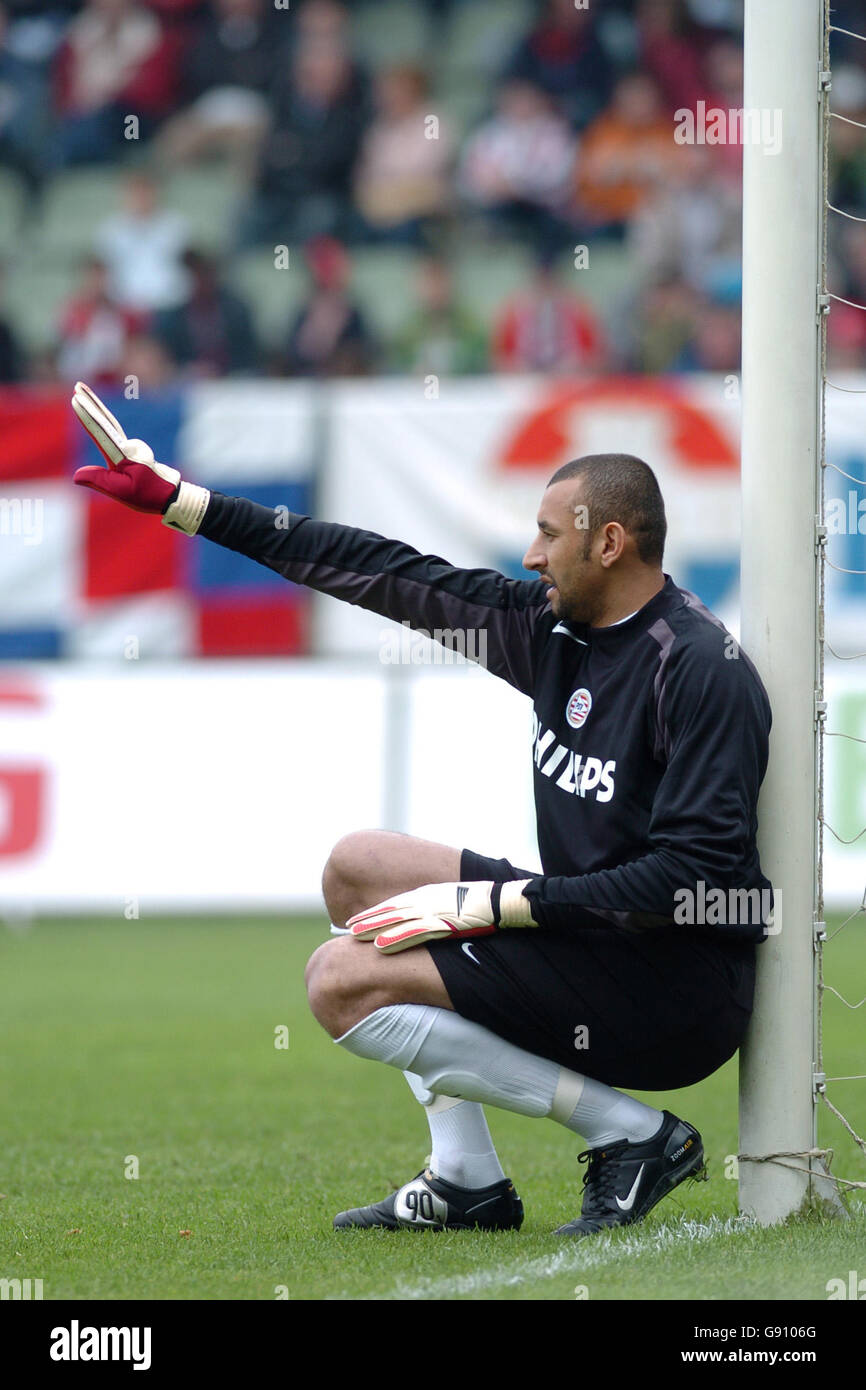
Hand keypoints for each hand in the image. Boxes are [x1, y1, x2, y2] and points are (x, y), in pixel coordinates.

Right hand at [71, 381, 208, 532]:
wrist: (170, 495)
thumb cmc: (147, 495)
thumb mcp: (121, 492)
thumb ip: (98, 481)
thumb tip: (76, 476)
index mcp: (123, 455)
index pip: (101, 431)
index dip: (87, 415)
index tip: (77, 399)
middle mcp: (128, 446)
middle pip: (106, 420)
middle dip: (91, 402)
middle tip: (78, 385)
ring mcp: (133, 446)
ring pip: (111, 427)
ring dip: (98, 411)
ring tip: (92, 411)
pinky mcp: (134, 450)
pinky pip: (117, 437)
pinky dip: (108, 430)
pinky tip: (120, 460)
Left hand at [347, 879, 534, 953]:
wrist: (502, 901)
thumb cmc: (485, 903)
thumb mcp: (458, 902)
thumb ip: (442, 909)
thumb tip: (436, 921)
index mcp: (431, 895)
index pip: (397, 904)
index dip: (377, 912)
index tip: (360, 918)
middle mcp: (427, 900)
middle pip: (391, 910)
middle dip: (369, 918)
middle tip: (348, 926)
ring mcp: (433, 911)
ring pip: (395, 920)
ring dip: (374, 927)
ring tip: (354, 935)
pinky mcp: (442, 923)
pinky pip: (412, 932)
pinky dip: (394, 938)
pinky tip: (380, 945)